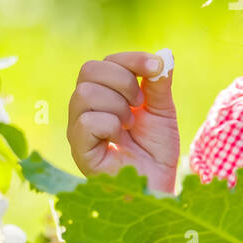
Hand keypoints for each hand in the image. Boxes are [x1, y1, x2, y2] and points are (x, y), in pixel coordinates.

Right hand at [67, 50, 179, 195]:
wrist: (158, 186)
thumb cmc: (157, 152)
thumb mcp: (163, 112)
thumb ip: (159, 84)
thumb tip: (163, 55)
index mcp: (104, 94)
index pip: (106, 62)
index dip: (132, 59)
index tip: (156, 68)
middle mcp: (86, 108)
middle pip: (89, 70)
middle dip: (122, 81)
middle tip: (139, 104)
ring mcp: (79, 129)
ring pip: (85, 93)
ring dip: (117, 106)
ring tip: (129, 125)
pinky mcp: (79, 150)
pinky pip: (86, 121)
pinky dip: (109, 125)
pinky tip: (119, 138)